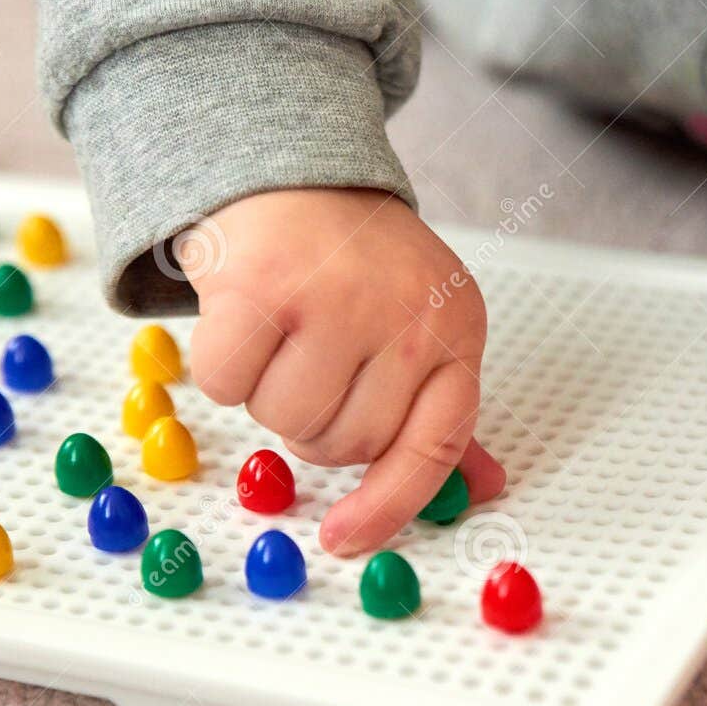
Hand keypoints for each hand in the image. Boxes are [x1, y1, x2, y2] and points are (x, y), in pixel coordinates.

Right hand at [183, 189, 505, 554]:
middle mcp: (408, 313)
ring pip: (286, 422)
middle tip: (311, 361)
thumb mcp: (424, 324)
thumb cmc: (357, 263)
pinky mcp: (263, 287)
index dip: (390, 504)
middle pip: (346, 444)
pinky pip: (227, 387)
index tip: (344, 538)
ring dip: (269, 395)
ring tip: (282, 334)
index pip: (435, 445)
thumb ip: (444, 410)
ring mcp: (338, 298)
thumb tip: (484, 489)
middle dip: (315, 424)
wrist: (290, 167)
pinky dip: (221, 367)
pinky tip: (242, 320)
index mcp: (457, 328)